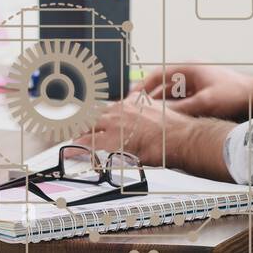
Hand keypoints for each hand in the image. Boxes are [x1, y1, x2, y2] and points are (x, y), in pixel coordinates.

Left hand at [73, 99, 234, 180]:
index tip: (90, 115)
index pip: (109, 106)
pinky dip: (81, 146)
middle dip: (83, 119)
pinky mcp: (114, 138)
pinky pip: (91, 141)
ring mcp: (117, 122)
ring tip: (71, 136)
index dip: (97, 113)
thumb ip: (148, 115)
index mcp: (134, 102)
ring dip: (78, 130)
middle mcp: (122, 108)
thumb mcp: (161, 114)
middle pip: (95, 112)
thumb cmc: (176, 130)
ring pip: (89, 124)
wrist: (181, 137)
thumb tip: (146, 123)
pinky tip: (75, 150)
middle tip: (74, 125)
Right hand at [131, 65, 252, 119]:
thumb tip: (162, 117)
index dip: (143, 86)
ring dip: (161, 106)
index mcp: (189, 69)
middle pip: (163, 87)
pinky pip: (182, 102)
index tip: (131, 97)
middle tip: (135, 112)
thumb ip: (183, 109)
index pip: (158, 75)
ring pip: (172, 96)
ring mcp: (196, 85)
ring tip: (147, 119)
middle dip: (149, 99)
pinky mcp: (202, 95)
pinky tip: (167, 122)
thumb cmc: (235, 93)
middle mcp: (190, 75)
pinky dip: (173, 110)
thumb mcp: (205, 102)